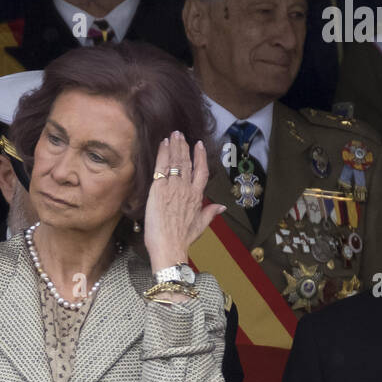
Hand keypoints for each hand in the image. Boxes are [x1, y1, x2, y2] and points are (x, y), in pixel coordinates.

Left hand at [144, 132, 224, 270]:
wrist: (169, 247)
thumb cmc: (182, 240)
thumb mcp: (200, 226)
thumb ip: (210, 213)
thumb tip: (222, 208)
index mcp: (197, 197)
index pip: (202, 171)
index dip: (201, 157)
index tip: (199, 146)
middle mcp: (187, 189)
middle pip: (187, 162)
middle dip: (184, 147)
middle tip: (181, 134)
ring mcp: (173, 187)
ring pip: (176, 161)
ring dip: (174, 146)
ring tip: (173, 134)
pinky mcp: (159, 189)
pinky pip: (161, 166)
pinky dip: (163, 153)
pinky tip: (163, 143)